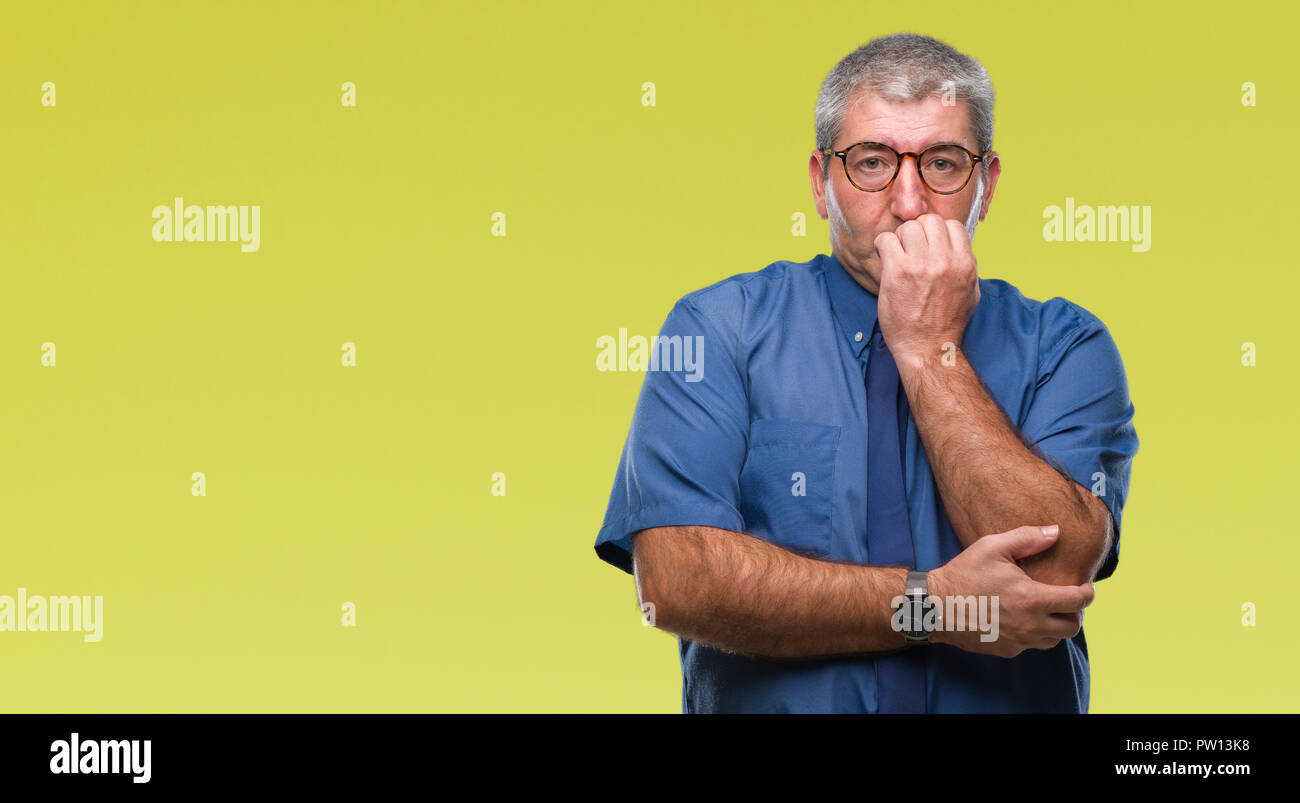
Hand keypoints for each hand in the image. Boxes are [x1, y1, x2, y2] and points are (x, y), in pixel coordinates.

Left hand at [873, 213, 979, 364]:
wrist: (927, 348)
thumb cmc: (947, 324)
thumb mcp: (970, 292)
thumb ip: (966, 267)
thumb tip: (961, 249)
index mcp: (964, 263)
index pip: (952, 225)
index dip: (938, 233)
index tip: (928, 246)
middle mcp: (945, 260)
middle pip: (929, 221)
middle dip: (919, 232)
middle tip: (911, 250)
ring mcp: (920, 265)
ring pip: (908, 227)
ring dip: (901, 239)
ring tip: (898, 256)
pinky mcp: (897, 271)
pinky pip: (887, 239)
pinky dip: (883, 246)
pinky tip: (886, 259)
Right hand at [928, 525, 1094, 658]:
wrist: (936, 607)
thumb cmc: (964, 574)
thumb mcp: (992, 546)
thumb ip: (1027, 538)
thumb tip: (1056, 532)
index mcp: (1032, 598)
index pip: (1077, 602)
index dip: (1086, 593)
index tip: (1084, 586)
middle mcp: (1030, 625)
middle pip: (1072, 626)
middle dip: (1075, 612)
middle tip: (1067, 599)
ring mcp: (1019, 641)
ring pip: (1054, 640)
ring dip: (1057, 625)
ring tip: (1048, 610)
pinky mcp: (1007, 650)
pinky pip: (1032, 646)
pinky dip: (1036, 634)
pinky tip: (1024, 620)